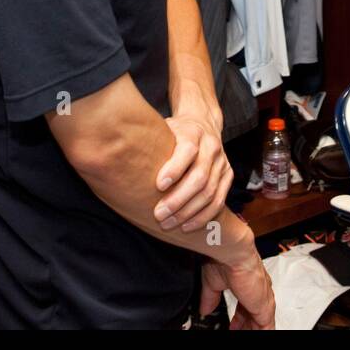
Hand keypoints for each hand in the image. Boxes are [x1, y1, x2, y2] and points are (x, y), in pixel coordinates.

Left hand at [155, 114, 231, 231]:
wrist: (203, 123)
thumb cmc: (174, 132)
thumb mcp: (162, 129)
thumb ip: (149, 141)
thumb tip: (121, 157)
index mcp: (193, 132)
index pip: (188, 150)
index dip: (174, 169)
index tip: (158, 185)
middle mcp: (211, 146)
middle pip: (199, 177)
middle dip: (178, 200)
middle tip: (158, 214)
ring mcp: (222, 162)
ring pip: (209, 192)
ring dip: (188, 212)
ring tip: (167, 224)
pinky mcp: (228, 175)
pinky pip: (218, 201)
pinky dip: (203, 217)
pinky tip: (186, 226)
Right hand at [201, 252, 274, 329]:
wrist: (232, 252)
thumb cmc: (225, 258)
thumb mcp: (213, 283)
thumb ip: (210, 298)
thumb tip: (204, 309)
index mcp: (248, 282)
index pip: (247, 305)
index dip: (240, 318)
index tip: (234, 326)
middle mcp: (259, 290)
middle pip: (255, 315)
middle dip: (245, 326)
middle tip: (237, 331)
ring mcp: (263, 299)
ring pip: (261, 323)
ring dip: (251, 330)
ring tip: (244, 335)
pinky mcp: (264, 307)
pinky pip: (265, 328)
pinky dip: (260, 333)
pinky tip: (255, 337)